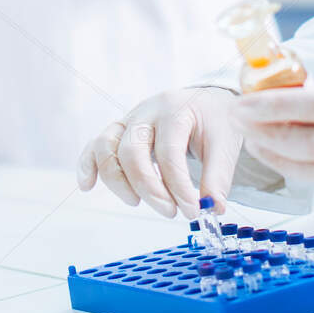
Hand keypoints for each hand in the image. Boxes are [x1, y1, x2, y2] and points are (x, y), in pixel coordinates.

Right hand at [77, 87, 243, 217]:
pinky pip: (94, 145)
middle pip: (131, 150)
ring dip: (116, 179)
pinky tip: (88, 186)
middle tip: (170, 211)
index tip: (193, 211)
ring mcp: (128, 120)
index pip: (169, 153)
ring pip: (106, 146)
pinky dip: (87, 165)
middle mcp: (147, 112)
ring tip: (135, 202)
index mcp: (175, 110)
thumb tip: (212, 208)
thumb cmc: (214, 121)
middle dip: (148, 187)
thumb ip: (218, 176)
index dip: (179, 186)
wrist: (205, 101)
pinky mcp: (119, 131)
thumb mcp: (226, 143)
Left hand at [232, 80, 313, 203]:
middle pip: (292, 141)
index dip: (262, 106)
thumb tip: (289, 100)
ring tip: (252, 139)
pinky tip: (281, 157)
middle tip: (237, 119)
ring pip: (299, 165)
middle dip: (257, 130)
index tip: (239, 103)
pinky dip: (295, 168)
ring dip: (270, 152)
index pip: (299, 107)